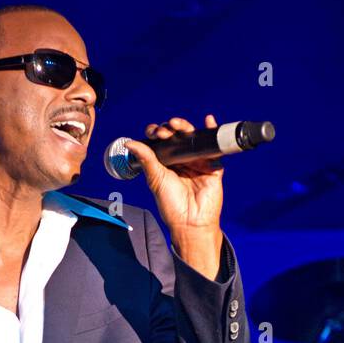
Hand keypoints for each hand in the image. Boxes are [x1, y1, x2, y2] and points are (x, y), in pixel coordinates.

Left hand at [122, 114, 224, 277]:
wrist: (191, 222)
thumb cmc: (172, 205)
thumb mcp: (156, 178)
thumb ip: (146, 159)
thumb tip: (129, 142)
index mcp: (167, 164)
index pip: (162, 142)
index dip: (157, 133)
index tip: (153, 133)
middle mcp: (182, 161)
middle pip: (177, 136)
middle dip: (170, 128)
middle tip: (164, 130)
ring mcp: (198, 163)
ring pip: (193, 138)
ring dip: (186, 127)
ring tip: (178, 124)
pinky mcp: (213, 166)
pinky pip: (214, 147)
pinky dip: (211, 131)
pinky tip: (208, 120)